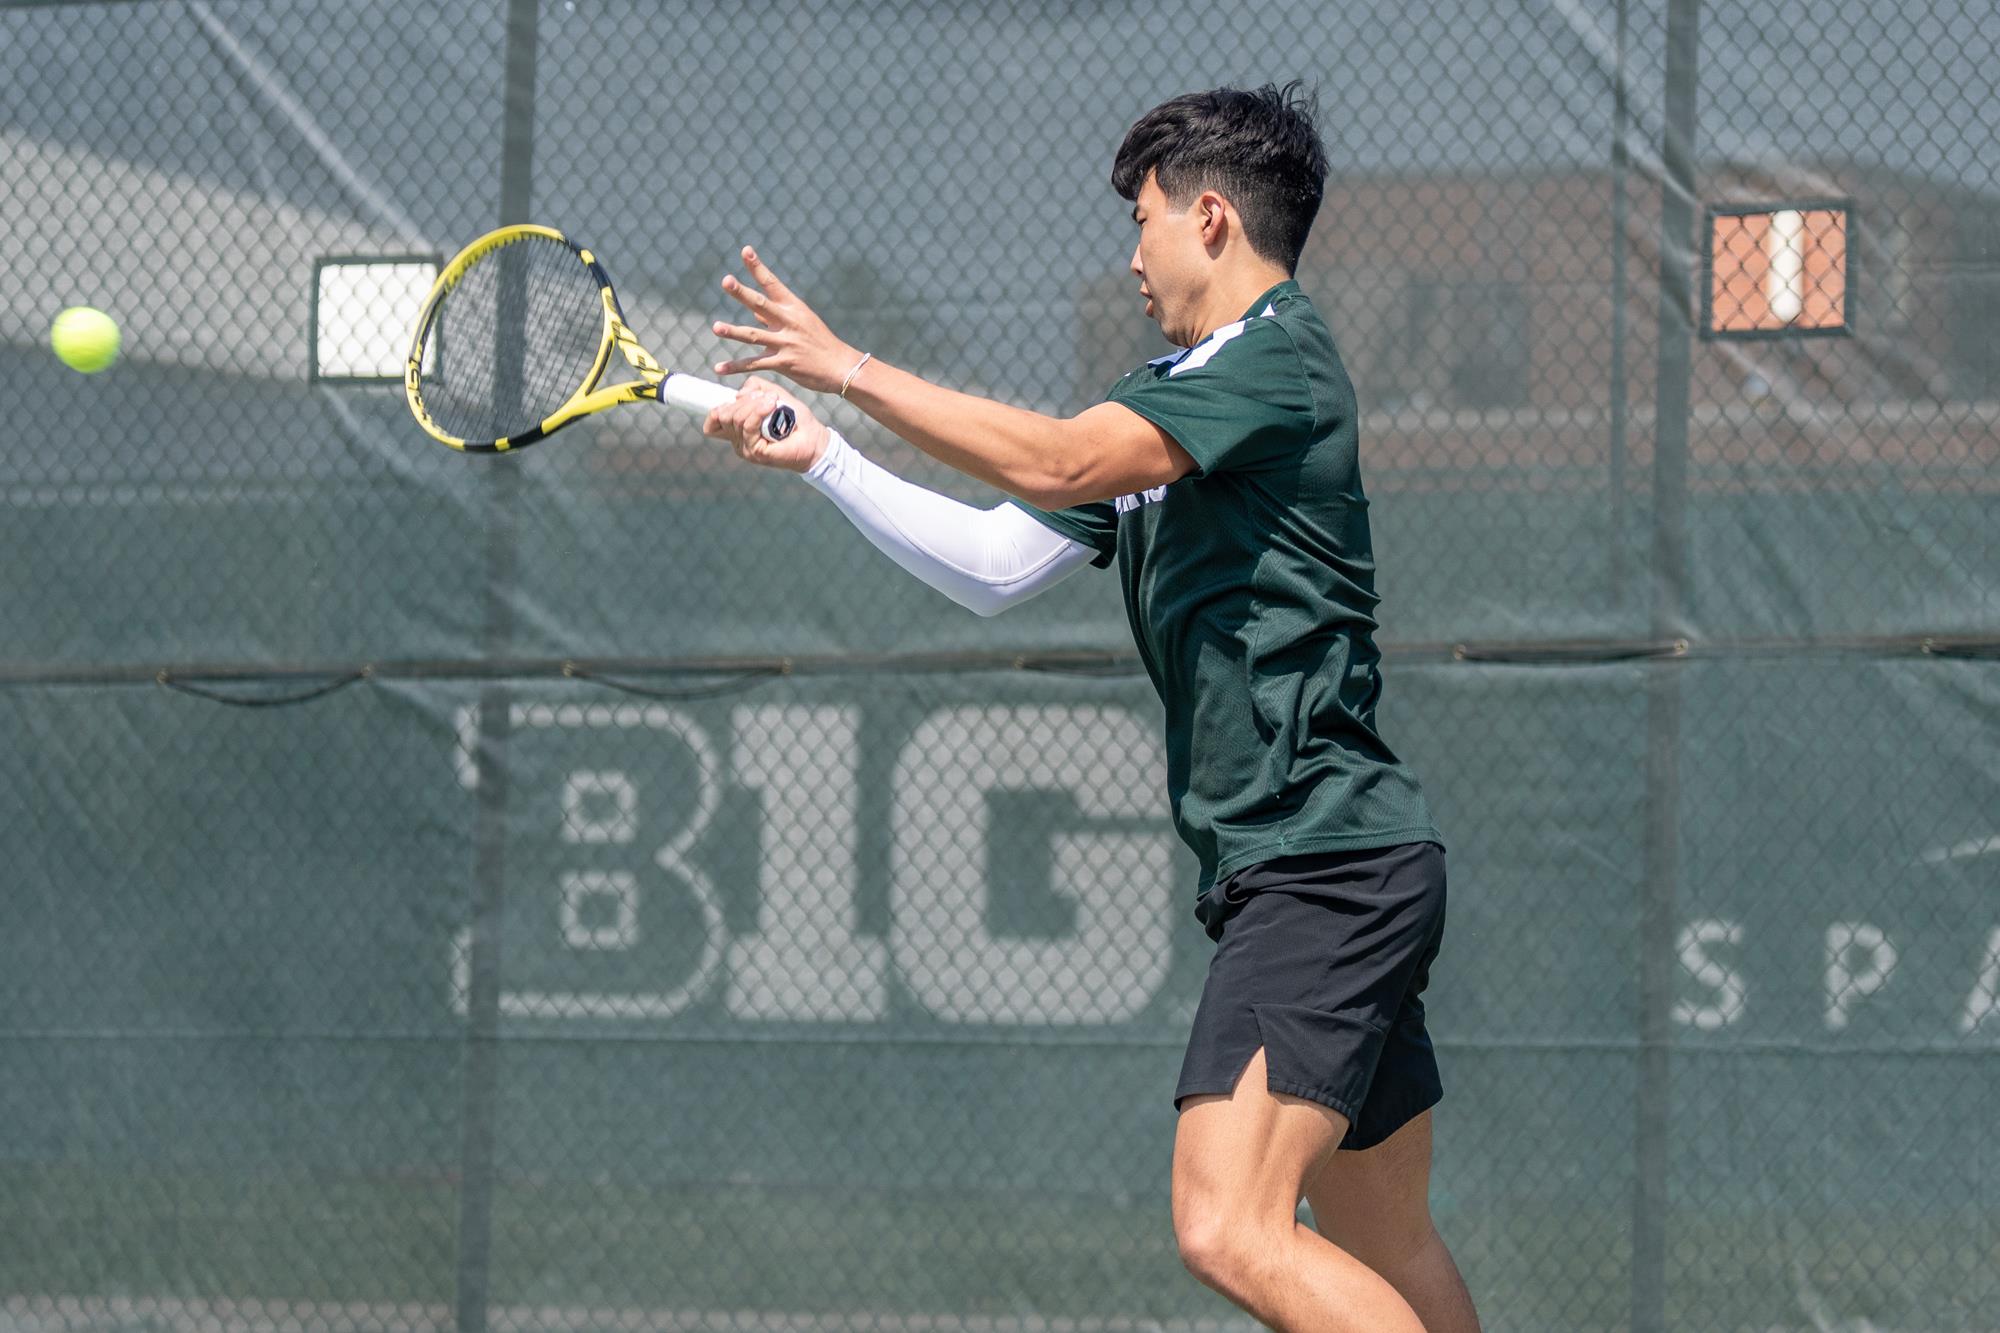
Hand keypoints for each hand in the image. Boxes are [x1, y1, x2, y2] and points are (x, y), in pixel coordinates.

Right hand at [701, 376, 829, 472]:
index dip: (718, 409)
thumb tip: (738, 393)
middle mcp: (738, 441)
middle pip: (723, 415)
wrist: (814, 439)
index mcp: (738, 430)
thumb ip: (754, 388)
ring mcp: (745, 448)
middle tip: (765, 397)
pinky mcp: (755, 451)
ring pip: (735, 418)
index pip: (711, 424)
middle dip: (742, 400)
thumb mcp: (771, 396)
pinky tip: (771, 405)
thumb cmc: (794, 419)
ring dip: (753, 404)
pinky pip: (748, 426)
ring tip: (772, 401)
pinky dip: (759, 412)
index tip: (741, 397)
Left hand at [711, 246, 864, 394]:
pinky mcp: (783, 363)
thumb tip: (754, 313)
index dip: (757, 267)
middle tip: (726, 281)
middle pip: (760, 304)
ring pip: (754, 336)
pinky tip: (718, 368)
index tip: (745, 250)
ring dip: (733, 332)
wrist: (841, 367)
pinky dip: (735, 367)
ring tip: (716, 327)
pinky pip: (755, 364)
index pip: (772, 283)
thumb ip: (774, 318)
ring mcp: (785, 343)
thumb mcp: (802, 323)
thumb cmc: (821, 343)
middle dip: (742, 293)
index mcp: (793, 308)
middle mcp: (788, 322)